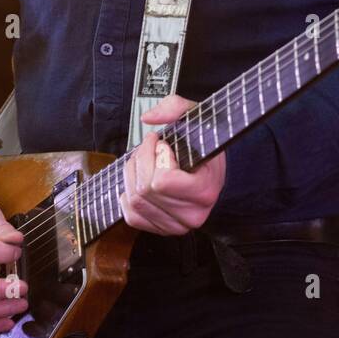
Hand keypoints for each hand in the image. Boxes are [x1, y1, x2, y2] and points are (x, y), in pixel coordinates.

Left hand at [120, 93, 225, 235]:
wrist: (210, 168)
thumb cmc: (202, 143)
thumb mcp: (195, 117)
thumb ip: (174, 108)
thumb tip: (148, 118)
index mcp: (205, 191)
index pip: (162, 182)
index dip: (156, 156)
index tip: (164, 144)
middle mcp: (193, 214)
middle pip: (144, 189)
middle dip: (141, 160)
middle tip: (151, 148)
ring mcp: (177, 226)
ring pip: (134, 200)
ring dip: (133, 174)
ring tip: (147, 162)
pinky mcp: (161, 230)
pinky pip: (131, 216)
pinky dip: (129, 195)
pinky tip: (141, 181)